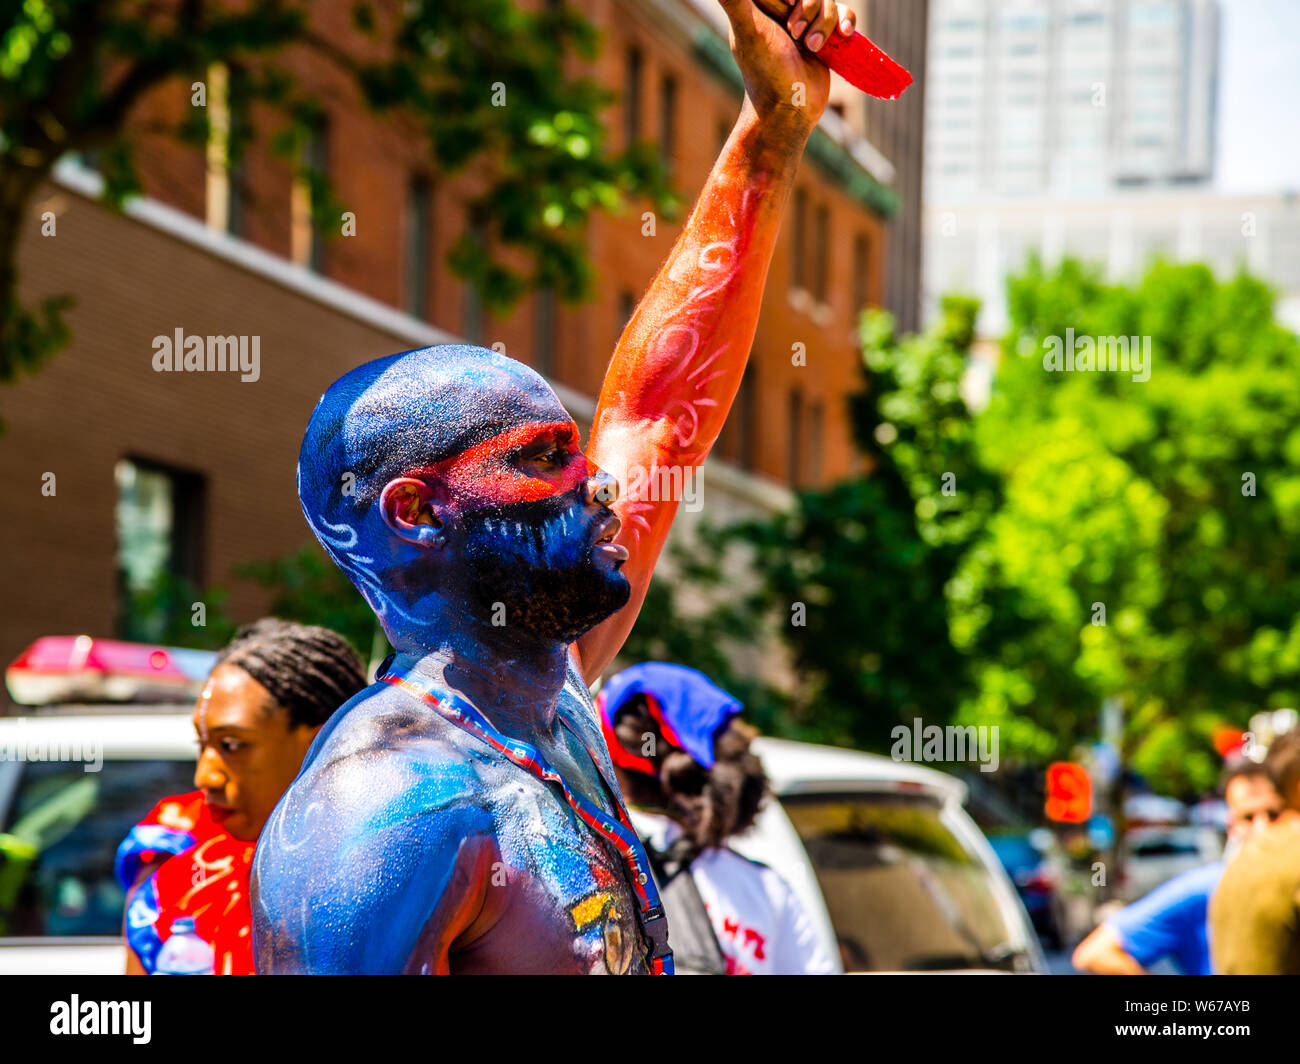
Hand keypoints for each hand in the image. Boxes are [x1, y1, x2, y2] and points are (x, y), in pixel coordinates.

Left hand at [718, 0, 857, 137]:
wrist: (792, 108)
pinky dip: (846, 21)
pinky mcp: (824, 37)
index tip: (788, 16)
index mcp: (759, 6)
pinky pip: (843, 13)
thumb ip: (735, 3)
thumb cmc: (767, 73)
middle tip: (795, 35)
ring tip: (811, 49)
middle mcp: (781, 11)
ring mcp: (805, 24)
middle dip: (810, 10)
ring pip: (828, 1)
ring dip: (825, 24)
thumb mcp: (750, 32)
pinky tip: (843, 35)